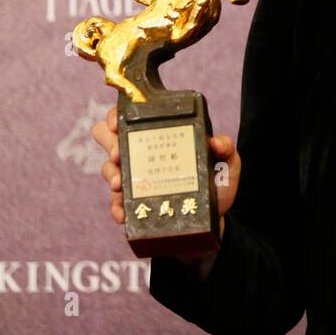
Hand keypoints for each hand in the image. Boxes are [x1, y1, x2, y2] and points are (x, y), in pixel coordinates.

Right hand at [91, 105, 242, 260]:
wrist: (214, 218)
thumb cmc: (218, 184)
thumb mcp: (227, 164)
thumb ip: (227, 149)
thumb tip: (216, 142)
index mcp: (162, 135)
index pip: (131, 116)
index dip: (118, 116)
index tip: (119, 124)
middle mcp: (144, 153)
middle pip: (108, 136)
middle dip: (109, 141)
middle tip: (119, 154)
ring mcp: (136, 178)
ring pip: (108, 168)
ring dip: (111, 174)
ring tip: (120, 184)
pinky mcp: (134, 202)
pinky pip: (116, 203)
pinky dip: (116, 207)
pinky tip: (123, 211)